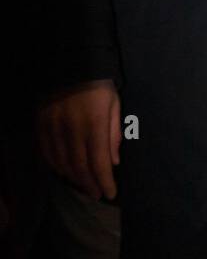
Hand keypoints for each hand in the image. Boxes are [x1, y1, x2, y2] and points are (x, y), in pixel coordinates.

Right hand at [37, 79, 121, 200]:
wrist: (71, 63)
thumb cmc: (99, 84)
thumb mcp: (114, 105)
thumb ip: (114, 134)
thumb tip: (114, 162)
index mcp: (95, 124)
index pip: (99, 162)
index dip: (104, 182)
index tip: (110, 194)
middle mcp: (72, 129)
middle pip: (79, 167)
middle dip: (89, 184)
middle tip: (96, 195)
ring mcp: (54, 127)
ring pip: (62, 163)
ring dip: (73, 178)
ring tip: (83, 185)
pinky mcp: (41, 124)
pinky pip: (46, 152)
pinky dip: (55, 165)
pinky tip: (63, 171)